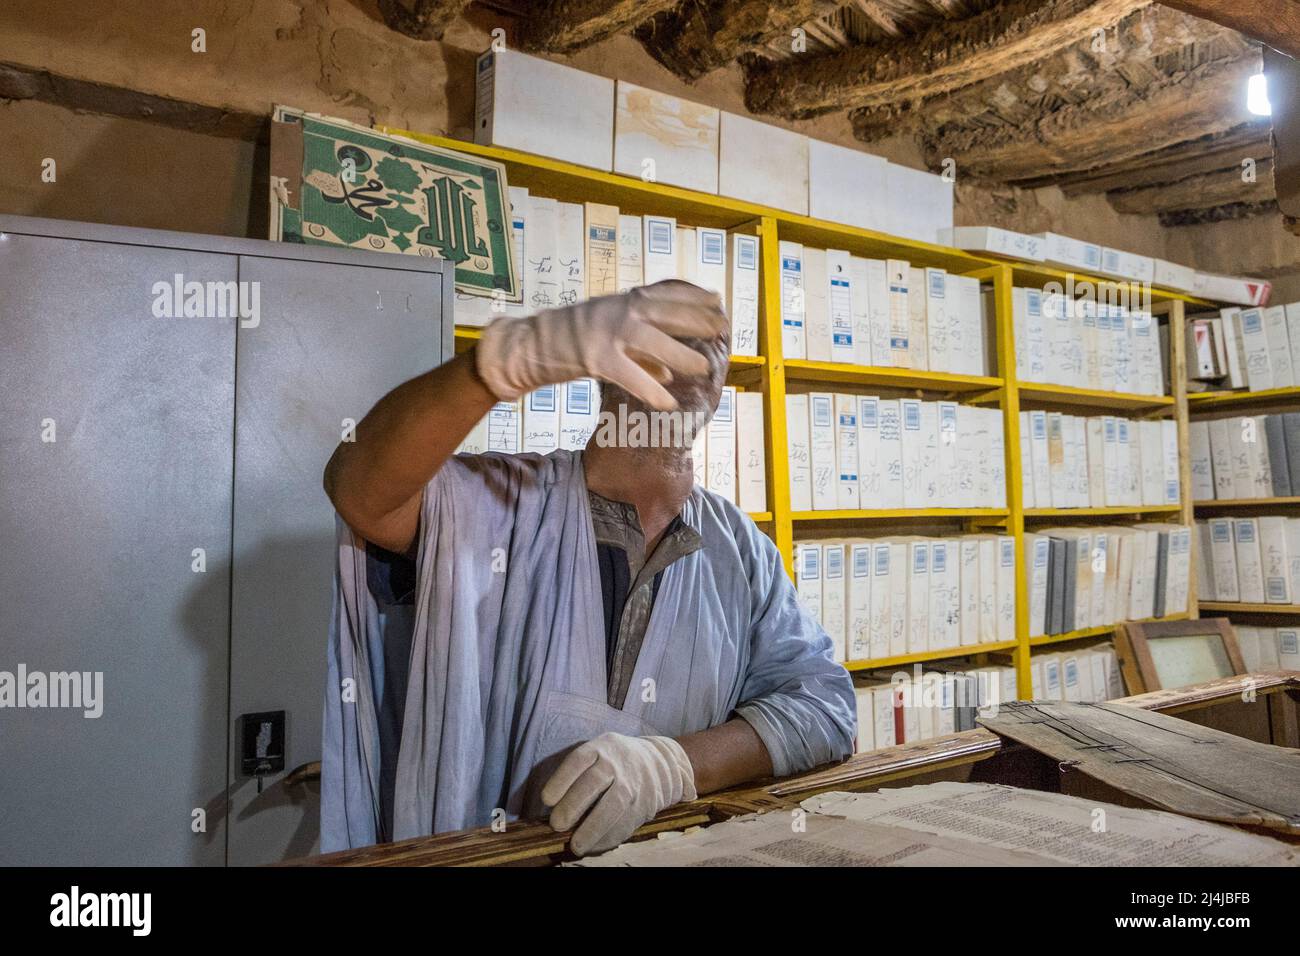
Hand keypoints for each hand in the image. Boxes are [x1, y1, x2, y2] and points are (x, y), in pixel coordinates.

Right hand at [475, 280, 727, 410]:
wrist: (531, 344)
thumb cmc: (572, 337)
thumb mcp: (608, 329)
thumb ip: (641, 348)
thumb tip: (671, 372)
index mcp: (624, 300)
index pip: (666, 293)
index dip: (694, 297)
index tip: (718, 302)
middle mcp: (619, 311)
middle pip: (667, 312)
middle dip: (697, 320)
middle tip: (722, 329)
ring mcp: (608, 333)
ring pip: (653, 342)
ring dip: (681, 356)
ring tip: (703, 368)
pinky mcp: (596, 358)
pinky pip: (631, 376)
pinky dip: (651, 391)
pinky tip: (668, 404)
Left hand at [541, 732, 697, 856]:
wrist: (659, 762)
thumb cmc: (614, 761)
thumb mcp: (598, 752)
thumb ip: (577, 772)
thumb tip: (553, 807)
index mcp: (600, 748)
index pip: (577, 760)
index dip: (560, 780)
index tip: (546, 800)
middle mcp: (616, 764)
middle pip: (593, 783)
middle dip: (573, 805)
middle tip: (556, 824)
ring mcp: (632, 784)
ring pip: (613, 806)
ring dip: (593, 828)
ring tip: (576, 845)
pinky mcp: (644, 804)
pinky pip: (626, 823)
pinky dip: (609, 837)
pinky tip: (594, 846)